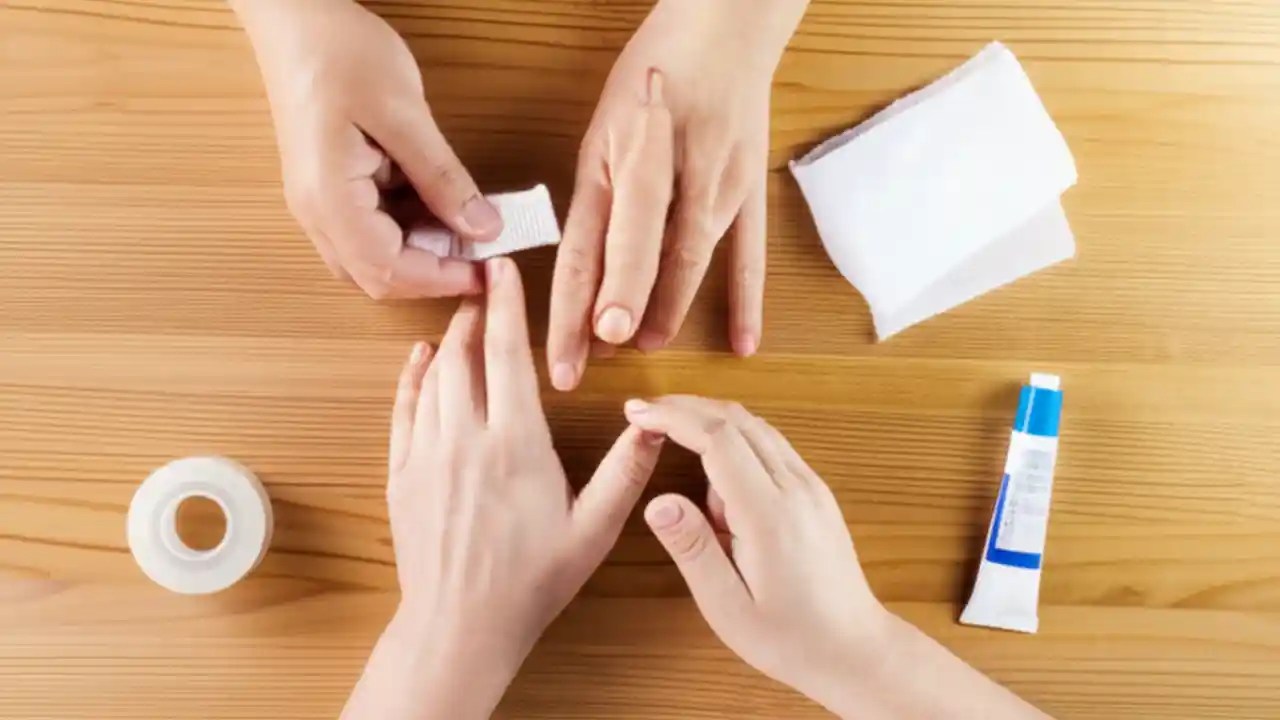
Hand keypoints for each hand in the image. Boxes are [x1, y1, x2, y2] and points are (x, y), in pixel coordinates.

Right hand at [231, 0, 501, 298]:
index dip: (441, 279)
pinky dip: (410, 226)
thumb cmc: (338, 53)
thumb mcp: (404, 113)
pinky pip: (371, 228)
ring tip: (468, 220)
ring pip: (375, 255)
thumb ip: (443, 178)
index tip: (487, 268)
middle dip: (434, 270)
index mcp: (329, 199)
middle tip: (482, 248)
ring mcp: (318, 202)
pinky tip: (441, 201)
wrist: (292, 17)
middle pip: (378, 275)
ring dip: (424, 248)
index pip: (388, 270)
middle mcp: (316, 213)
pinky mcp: (329, 188)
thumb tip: (483, 228)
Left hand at [342, 258, 664, 719]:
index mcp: (516, 446)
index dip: (506, 306)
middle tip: (482, 287)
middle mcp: (466, 440)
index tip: (502, 270)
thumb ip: (624, 471)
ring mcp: (427, 456)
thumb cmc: (532, 581)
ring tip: (463, 320)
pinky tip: (419, 361)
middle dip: (474, 314)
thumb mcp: (593, 530)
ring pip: (432, 377)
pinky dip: (410, 378)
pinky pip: (403, 410)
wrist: (462, 626)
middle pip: (464, 356)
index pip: (509, 355)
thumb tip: (652, 422)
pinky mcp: (402, 476)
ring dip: (447, 342)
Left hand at [547, 0, 808, 390]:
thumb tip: (583, 284)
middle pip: (643, 247)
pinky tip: (743, 343)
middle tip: (604, 356)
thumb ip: (596, 203)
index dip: (577, 299)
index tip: (569, 349)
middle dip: (624, 304)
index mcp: (615, 157)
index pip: (589, 241)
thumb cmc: (648, 79)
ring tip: (650, 345)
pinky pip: (749, 249)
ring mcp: (714, 176)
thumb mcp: (602, 130)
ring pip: (693, 253)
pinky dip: (746, 298)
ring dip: (672, 305)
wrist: (721, 28)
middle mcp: (665, 166)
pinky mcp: (751, 183)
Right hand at [626, 396, 1050, 719]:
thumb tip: (657, 501)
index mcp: (770, 514)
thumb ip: (692, 549)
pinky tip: (713, 477)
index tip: (637, 413)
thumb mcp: (727, 606)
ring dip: (711, 420)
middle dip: (686, 407)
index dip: (674, 417)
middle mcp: (796, 488)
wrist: (854, 649)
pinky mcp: (816, 493)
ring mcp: (811, 487)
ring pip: (757, 427)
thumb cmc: (789, 637)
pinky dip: (735, 440)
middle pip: (737, 419)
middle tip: (644, 413)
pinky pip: (771, 447)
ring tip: (669, 436)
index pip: (718, 438)